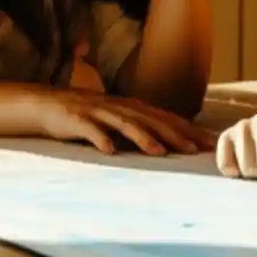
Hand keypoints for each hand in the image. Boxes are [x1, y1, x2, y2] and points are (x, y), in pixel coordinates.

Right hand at [31, 89, 216, 155]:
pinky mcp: (77, 120)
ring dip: (142, 137)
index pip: (167, 118)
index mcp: (133, 108)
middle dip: (175, 134)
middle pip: (152, 120)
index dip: (189, 129)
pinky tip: (110, 151)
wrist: (46, 104)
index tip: (210, 143)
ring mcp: (98, 112)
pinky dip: (100, 139)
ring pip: (125, 124)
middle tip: (195, 149)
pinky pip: (90, 131)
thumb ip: (142, 128)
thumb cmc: (89, 116)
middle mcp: (120, 107)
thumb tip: (171, 143)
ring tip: (159, 151)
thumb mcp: (119, 119)